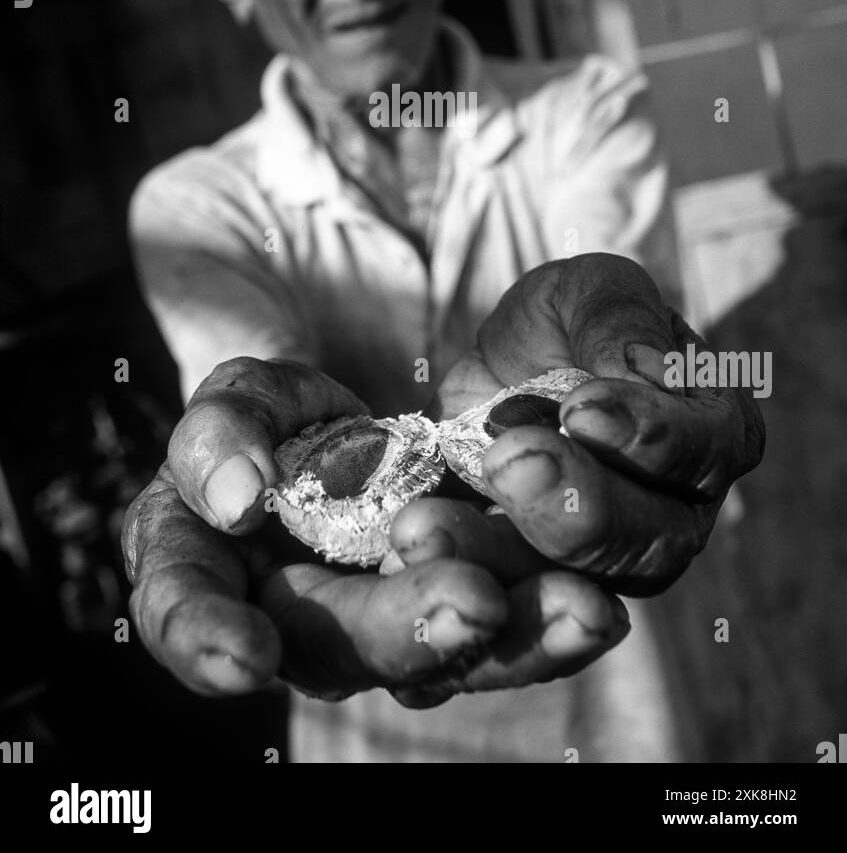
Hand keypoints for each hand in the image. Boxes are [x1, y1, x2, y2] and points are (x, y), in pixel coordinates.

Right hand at [122, 356, 629, 705]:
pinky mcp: (463, 614)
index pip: (185, 613)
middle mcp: (297, 629)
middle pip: (340, 649)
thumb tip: (238, 495)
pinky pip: (505, 631)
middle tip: (469, 604)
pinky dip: (549, 621)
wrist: (347, 430)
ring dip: (511, 638)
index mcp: (209, 574)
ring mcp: (386, 633)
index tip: (246, 655)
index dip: (206, 637)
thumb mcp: (241, 397)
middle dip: (406, 632)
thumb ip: (222, 432)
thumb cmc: (271, 421)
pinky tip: (594, 603)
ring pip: (442, 659)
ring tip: (576, 606)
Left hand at [390, 255, 765, 596]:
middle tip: (510, 456)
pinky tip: (412, 545)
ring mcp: (606, 565)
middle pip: (649, 539)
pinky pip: (497, 600)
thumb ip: (618, 322)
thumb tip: (639, 372)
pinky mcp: (530, 586)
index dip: (649, 437)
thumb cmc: (568, 319)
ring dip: (503, 555)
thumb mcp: (590, 291)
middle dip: (579, 504)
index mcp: (713, 436)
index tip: (583, 409)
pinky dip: (453, 576)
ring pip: (572, 588)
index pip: (704, 452)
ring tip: (435, 519)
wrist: (498, 367)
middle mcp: (675, 515)